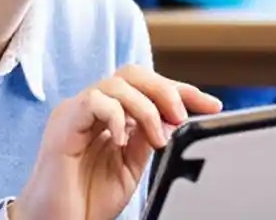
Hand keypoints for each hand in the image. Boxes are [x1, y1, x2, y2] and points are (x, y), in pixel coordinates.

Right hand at [11, 65, 221, 219]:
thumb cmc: (85, 200)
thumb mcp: (130, 169)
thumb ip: (147, 140)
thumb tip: (172, 118)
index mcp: (109, 116)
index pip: (147, 88)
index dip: (182, 92)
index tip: (211, 106)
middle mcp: (92, 107)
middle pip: (132, 74)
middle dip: (165, 90)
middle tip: (182, 116)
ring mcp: (76, 111)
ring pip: (116, 83)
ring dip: (145, 107)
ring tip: (156, 138)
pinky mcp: (63, 122)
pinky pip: (93, 101)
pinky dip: (116, 116)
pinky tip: (122, 141)